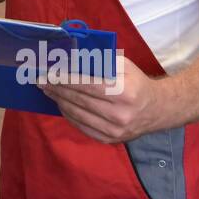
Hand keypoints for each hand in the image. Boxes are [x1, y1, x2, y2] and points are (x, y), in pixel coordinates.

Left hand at [37, 55, 167, 143]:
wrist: (157, 109)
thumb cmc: (136, 82)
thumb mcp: (124, 65)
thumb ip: (99, 61)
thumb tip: (70, 59)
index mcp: (124, 92)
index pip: (87, 85)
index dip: (65, 79)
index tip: (48, 73)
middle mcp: (120, 114)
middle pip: (79, 100)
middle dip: (57, 89)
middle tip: (41, 81)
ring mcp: (115, 131)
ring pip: (78, 114)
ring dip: (59, 101)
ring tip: (48, 91)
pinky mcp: (110, 140)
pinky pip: (82, 126)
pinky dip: (68, 114)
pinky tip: (61, 104)